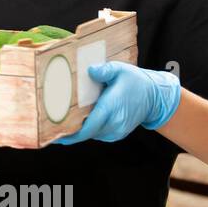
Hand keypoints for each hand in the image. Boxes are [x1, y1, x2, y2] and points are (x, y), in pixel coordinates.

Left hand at [54, 62, 180, 144]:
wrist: (156, 97)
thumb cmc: (136, 82)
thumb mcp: (121, 70)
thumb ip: (105, 70)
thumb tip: (90, 71)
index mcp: (112, 108)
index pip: (89, 127)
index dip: (71, 135)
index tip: (56, 136)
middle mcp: (115, 123)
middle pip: (87, 133)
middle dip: (69, 132)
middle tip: (50, 127)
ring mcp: (117, 131)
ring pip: (92, 134)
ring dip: (78, 130)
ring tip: (61, 122)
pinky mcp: (117, 134)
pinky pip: (98, 133)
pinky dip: (88, 129)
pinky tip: (78, 121)